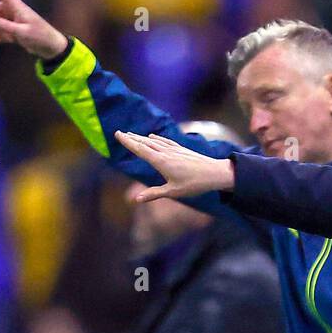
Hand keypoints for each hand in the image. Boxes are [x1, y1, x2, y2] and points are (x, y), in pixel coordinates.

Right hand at [0, 0, 68, 59]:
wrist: (51, 48)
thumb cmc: (40, 37)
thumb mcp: (22, 33)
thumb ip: (6, 27)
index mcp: (16, 6)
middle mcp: (12, 10)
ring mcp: (12, 18)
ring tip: (7, 40)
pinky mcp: (13, 28)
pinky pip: (0, 29)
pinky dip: (2, 36)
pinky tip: (11, 41)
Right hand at [114, 132, 235, 200]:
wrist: (214, 173)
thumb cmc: (194, 184)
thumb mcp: (173, 192)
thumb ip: (154, 193)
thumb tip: (137, 200)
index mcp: (161, 162)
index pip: (140, 149)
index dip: (128, 142)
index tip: (117, 134)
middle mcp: (166, 153)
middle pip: (145, 143)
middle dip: (132, 138)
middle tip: (120, 133)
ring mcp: (174, 149)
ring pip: (154, 141)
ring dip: (142, 137)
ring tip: (133, 134)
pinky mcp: (181, 149)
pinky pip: (165, 141)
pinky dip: (156, 138)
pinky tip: (153, 136)